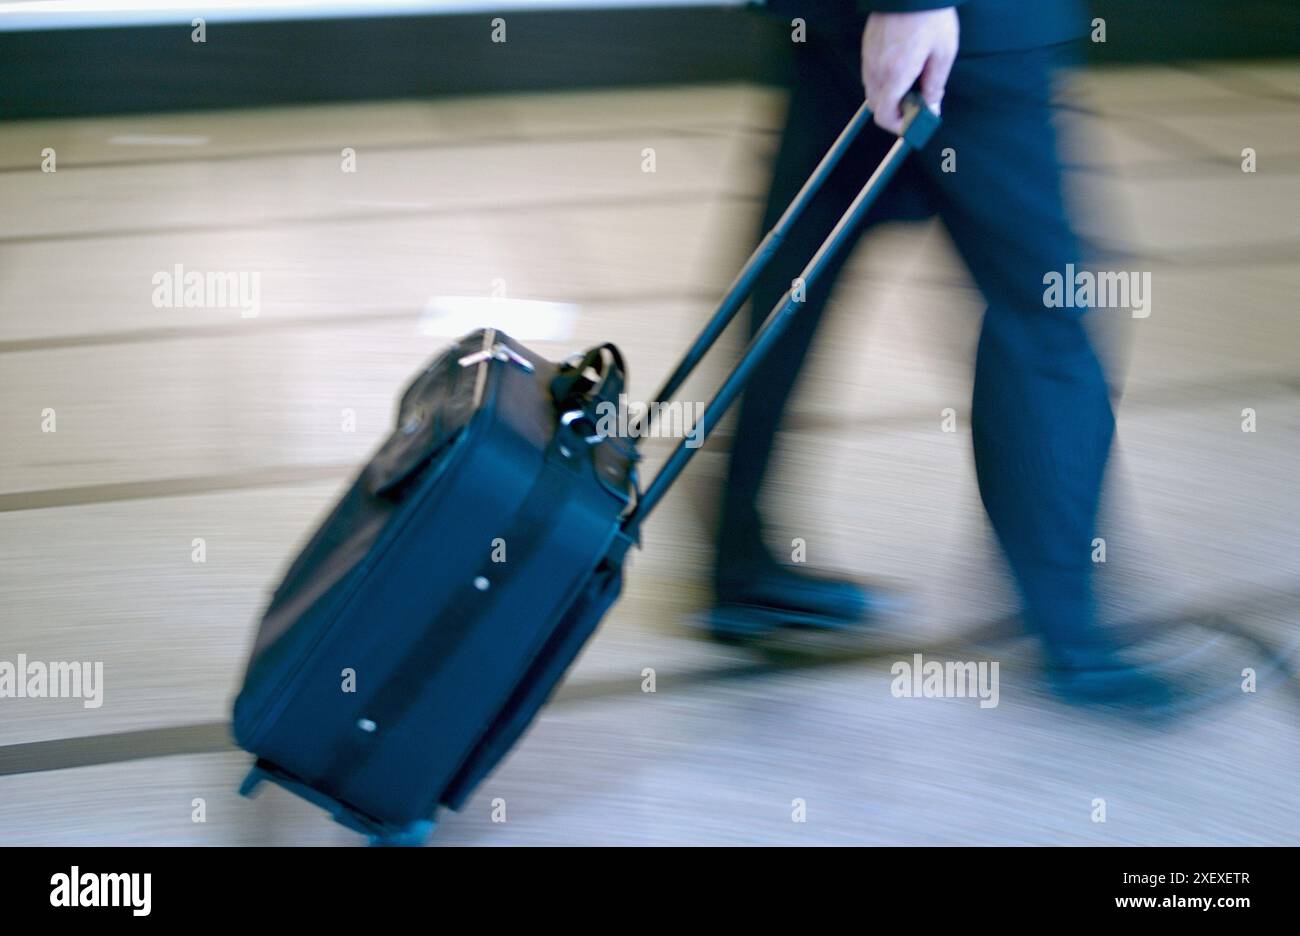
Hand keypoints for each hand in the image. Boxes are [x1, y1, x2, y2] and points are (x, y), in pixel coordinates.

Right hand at [861, 8, 958, 133]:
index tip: (914, 121)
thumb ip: (935, 85)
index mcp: (895, 75)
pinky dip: (885, 79)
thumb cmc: (930, 16)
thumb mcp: (943, 52)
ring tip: (913, 80)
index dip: (898, 125)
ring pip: (873, 90)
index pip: (884, 116)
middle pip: (876, 106)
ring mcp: (868, 58)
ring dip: (890, 94)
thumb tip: (932, 107)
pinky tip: (904, 65)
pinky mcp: (867, 47)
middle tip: (917, 101)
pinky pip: (871, 74)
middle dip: (895, 111)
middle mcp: (876, 70)